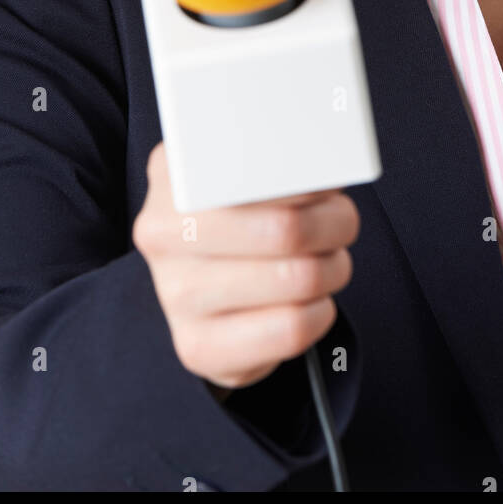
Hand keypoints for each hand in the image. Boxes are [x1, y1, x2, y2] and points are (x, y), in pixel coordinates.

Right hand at [132, 142, 359, 392]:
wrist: (207, 286)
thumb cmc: (243, 216)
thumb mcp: (251, 169)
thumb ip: (282, 157)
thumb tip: (330, 163)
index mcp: (175, 173)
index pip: (257, 170)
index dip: (309, 179)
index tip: (328, 184)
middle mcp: (162, 233)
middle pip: (286, 229)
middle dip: (334, 225)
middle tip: (340, 223)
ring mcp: (174, 294)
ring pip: (297, 279)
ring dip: (333, 268)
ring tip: (327, 260)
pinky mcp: (197, 346)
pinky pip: (291, 330)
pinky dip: (320, 313)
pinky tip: (311, 301)